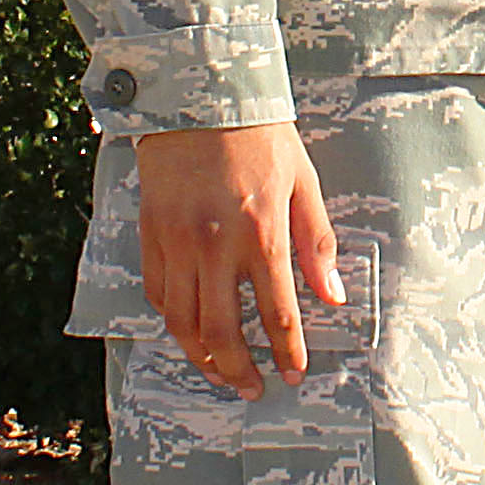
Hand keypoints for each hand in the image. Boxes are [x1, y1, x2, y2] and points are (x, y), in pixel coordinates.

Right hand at [134, 121, 342, 396]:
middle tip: (253, 389)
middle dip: (239, 371)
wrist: (200, 94)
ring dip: (201, 356)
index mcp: (261, 232)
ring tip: (219, 372)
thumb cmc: (260, 136)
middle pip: (222, 332)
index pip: (277, 312)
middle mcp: (215, 245)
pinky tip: (188, 331)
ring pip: (181, 321)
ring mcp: (177, 242)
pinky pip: (157, 292)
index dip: (287, 350)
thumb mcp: (303, 182)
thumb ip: (316, 243)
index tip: (293, 373)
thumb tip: (332, 296)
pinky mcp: (151, 233)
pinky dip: (171, 320)